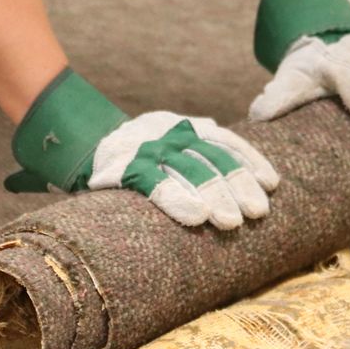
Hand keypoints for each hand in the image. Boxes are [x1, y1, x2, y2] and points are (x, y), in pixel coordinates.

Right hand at [6, 69, 277, 228]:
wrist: (78, 142)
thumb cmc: (134, 156)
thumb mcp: (168, 147)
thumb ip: (197, 157)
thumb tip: (246, 186)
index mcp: (182, 126)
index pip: (224, 140)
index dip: (249, 161)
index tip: (272, 184)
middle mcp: (166, 131)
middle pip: (211, 156)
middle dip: (237, 184)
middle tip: (258, 212)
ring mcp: (144, 147)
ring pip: (187, 170)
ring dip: (214, 196)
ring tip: (233, 222)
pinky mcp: (121, 167)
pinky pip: (154, 184)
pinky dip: (178, 200)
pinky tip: (197, 217)